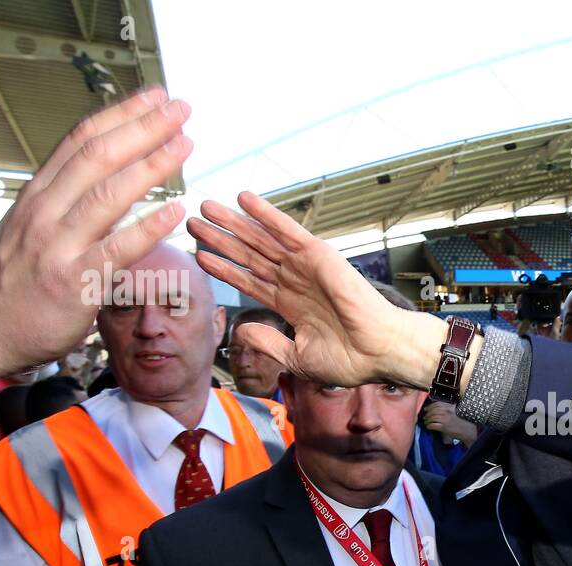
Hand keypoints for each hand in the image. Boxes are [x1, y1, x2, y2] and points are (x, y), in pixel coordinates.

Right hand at [0, 88, 192, 415]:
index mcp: (40, 193)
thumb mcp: (34, 223)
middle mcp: (47, 212)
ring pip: (108, 195)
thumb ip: (67, 197)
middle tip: (179, 109)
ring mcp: (59, 246)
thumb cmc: (17, 278)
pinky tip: (175, 210)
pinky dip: (148, 228)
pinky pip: (117, 250)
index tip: (154, 97)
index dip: (121, 114)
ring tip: (184, 144)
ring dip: (151, 165)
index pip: (82, 140)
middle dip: (143, 128)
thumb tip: (110, 170)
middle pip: (98, 157)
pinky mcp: (75, 281)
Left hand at [188, 192, 469, 391]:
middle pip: (249, 256)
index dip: (224, 268)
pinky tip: (243, 198)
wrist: (378, 352)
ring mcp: (305, 266)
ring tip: (206, 207)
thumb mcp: (297, 358)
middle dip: (221, 240)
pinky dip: (265, 214)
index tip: (199, 257)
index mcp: (289, 304)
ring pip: (261, 240)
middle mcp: (295, 281)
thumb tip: (241, 330)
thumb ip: (268, 343)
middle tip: (192, 223)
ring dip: (234, 223)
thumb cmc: (349, 360)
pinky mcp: (318, 255)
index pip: (249, 281)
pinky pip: (287, 230)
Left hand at [422, 401, 477, 445]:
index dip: (430, 406)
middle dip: (427, 413)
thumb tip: (436, 409)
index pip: (437, 404)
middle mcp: (447, 412)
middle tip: (425, 416)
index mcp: (449, 407)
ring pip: (432, 417)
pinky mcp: (443, 427)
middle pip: (433, 411)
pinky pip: (433, 425)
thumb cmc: (461, 422)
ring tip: (426, 421)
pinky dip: (429, 426)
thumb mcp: (455, 412)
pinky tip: (428, 427)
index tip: (426, 409)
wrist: (466, 430)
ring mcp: (445, 419)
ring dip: (427, 420)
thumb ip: (447, 409)